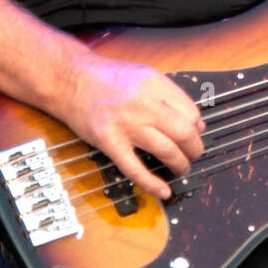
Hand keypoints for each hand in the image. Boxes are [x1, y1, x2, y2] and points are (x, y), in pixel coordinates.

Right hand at [61, 51, 206, 200]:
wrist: (70, 80)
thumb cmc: (107, 78)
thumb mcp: (144, 76)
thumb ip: (170, 96)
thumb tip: (197, 124)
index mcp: (155, 84)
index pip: (191, 112)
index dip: (196, 127)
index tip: (194, 133)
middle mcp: (144, 103)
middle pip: (184, 132)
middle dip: (195, 149)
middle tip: (194, 154)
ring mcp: (126, 124)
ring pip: (166, 151)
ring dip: (180, 165)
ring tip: (181, 168)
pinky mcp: (109, 142)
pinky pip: (135, 169)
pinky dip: (152, 184)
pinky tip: (163, 191)